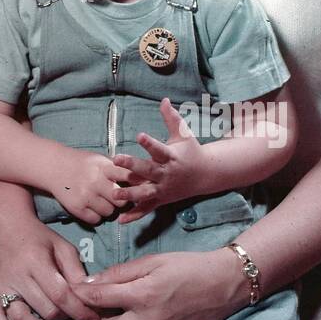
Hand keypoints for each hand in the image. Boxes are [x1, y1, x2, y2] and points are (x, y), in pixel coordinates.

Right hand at [0, 196, 101, 319]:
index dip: (80, 311)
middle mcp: (17, 274)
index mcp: (36, 261)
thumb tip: (89, 295)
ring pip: (23, 318)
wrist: (4, 223)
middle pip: (45, 309)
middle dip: (67, 319)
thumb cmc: (37, 235)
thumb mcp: (62, 245)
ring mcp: (1, 284)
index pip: (61, 295)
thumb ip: (76, 270)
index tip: (93, 319)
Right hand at [51, 147, 136, 224]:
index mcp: (104, 167)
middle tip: (115, 197)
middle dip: (121, 201)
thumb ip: (117, 169)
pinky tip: (90, 206)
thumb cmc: (82, 163)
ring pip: (109, 212)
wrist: (54, 166)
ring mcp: (85, 196)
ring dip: (107, 209)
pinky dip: (95, 215)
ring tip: (99, 200)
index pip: (127, 177)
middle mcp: (95, 181)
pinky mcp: (77, 208)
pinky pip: (96, 220)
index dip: (137, 185)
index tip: (141, 189)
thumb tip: (141, 180)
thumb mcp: (100, 160)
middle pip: (121, 201)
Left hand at [71, 247, 244, 319]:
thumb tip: (91, 281)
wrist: (223, 284)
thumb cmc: (187, 267)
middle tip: (106, 308)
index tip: (76, 291)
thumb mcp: (151, 261)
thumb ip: (119, 273)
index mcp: (143, 294)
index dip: (82, 295)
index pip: (99, 300)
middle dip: (101, 319)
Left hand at [112, 97, 205, 222]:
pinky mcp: (161, 199)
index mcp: (171, 157)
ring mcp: (163, 189)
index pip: (159, 149)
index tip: (139, 135)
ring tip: (115, 195)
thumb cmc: (191, 151)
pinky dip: (134, 215)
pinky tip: (120, 220)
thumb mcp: (183, 134)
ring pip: (145, 193)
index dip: (149, 142)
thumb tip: (163, 99)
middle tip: (116, 159)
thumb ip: (171, 118)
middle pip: (148, 170)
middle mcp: (166, 174)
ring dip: (130, 195)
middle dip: (132, 166)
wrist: (206, 175)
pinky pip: (146, 209)